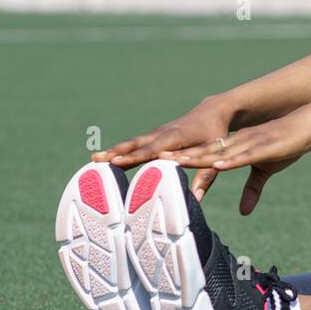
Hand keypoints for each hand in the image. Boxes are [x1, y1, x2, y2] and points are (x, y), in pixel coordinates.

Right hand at [91, 96, 233, 200]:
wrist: (213, 110)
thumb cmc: (215, 133)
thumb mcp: (214, 153)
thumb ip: (206, 176)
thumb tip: (196, 198)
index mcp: (175, 137)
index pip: (151, 150)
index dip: (134, 157)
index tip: (115, 162)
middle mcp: (162, 133)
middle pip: (135, 145)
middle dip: (116, 152)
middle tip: (95, 160)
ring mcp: (157, 133)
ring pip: (133, 143)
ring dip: (114, 150)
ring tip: (94, 159)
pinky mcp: (156, 136)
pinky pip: (136, 143)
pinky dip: (122, 149)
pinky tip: (109, 158)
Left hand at [164, 101, 310, 214]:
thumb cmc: (289, 143)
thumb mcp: (268, 169)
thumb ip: (253, 189)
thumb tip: (243, 212)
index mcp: (235, 146)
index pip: (203, 153)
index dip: (182, 158)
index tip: (158, 163)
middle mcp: (238, 142)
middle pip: (204, 151)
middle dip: (180, 156)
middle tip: (156, 160)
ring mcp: (251, 143)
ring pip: (220, 152)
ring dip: (199, 157)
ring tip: (176, 161)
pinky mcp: (266, 147)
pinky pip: (246, 155)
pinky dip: (232, 161)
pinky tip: (218, 164)